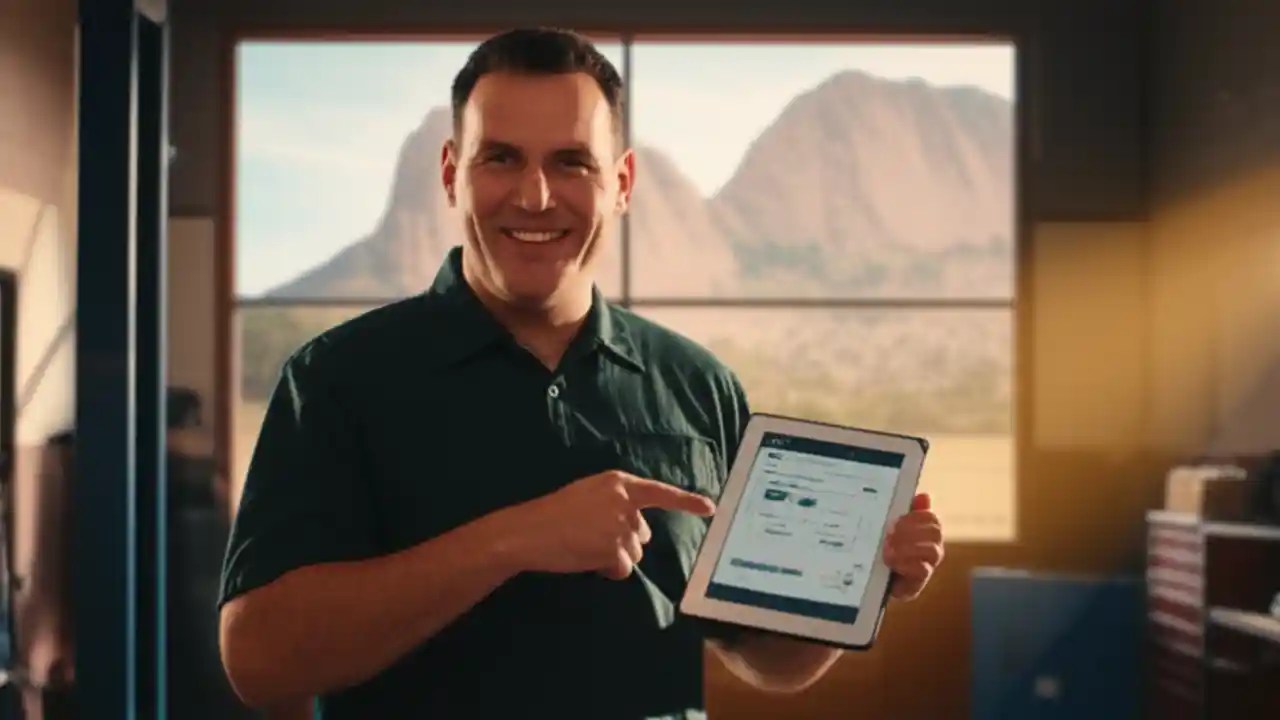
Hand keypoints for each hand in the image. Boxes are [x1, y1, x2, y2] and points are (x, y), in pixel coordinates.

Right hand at [499, 471, 714, 579]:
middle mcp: (626, 502)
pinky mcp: (615, 549)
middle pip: (644, 533)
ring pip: (634, 553)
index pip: (661, 492)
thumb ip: (614, 503)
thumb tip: (635, 528)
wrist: (530, 530)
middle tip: (592, 538)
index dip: (688, 502)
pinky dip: (608, 570)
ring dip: (615, 557)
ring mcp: (622, 526)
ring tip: (585, 548)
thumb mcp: (588, 495)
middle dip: (624, 541)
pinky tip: (586, 560)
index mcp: (619, 483)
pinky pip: (623, 569)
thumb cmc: (553, 513)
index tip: (711, 509)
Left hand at [883, 493, 943, 600]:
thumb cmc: (884, 551)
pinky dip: (906, 563)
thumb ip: (906, 512)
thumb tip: (924, 496)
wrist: (871, 582)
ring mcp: (928, 566)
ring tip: (888, 548)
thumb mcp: (890, 528)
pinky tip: (891, 561)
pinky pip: (922, 570)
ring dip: (908, 547)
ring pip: (933, 551)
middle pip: (935, 533)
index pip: (931, 518)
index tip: (896, 520)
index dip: (915, 517)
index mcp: (925, 533)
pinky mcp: (918, 583)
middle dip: (911, 530)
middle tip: (889, 533)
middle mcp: (932, 549)